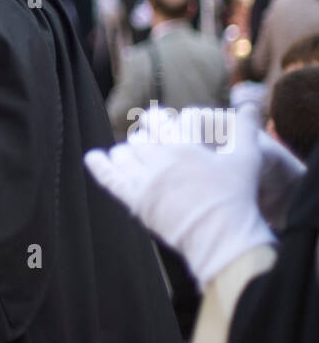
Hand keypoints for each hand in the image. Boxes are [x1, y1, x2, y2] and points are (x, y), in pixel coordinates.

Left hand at [85, 103, 274, 287]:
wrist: (222, 237)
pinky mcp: (136, 203)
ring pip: (124, 155)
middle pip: (141, 138)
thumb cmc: (236, 197)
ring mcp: (145, 181)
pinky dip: (100, 167)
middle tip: (149, 138)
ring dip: (127, 152)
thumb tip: (250, 105)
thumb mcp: (247, 157)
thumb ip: (245, 128)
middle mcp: (160, 159)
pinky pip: (110, 180)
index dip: (162, 120)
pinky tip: (91, 158)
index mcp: (183, 145)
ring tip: (130, 153)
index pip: (163, 121)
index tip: (163, 121)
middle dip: (145, 135)